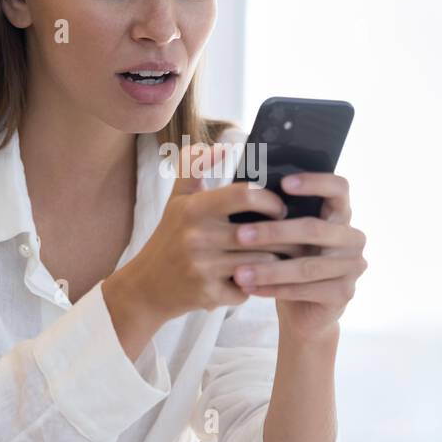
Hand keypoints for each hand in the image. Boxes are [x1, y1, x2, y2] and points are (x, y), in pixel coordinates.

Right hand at [103, 143, 293, 335]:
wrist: (146, 287)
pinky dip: (256, 286)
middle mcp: (197, 237)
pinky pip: (249, 289)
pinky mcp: (209, 295)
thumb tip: (221, 146)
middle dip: (284, 236)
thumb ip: (194, 166)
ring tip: (284, 257)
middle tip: (295, 236)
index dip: (270, 200)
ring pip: (261, 263)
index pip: (245, 194)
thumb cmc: (169, 238)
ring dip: (276, 261)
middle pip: (260, 233)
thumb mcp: (177, 199)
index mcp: (193, 208)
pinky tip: (258, 281)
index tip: (279, 209)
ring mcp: (203, 267)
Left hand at [227, 172, 366, 338]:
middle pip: (314, 229)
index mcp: (342, 216)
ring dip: (268, 269)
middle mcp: (353, 239)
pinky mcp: (344, 293)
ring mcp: (352, 267)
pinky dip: (274, 289)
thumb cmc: (290, 264)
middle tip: (239, 235)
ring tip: (239, 272)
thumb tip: (251, 194)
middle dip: (273, 232)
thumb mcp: (287, 239)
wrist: (303, 312)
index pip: (339, 188)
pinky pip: (305, 289)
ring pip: (306, 266)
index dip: (315, 182)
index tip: (283, 183)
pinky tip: (250, 287)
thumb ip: (281, 218)